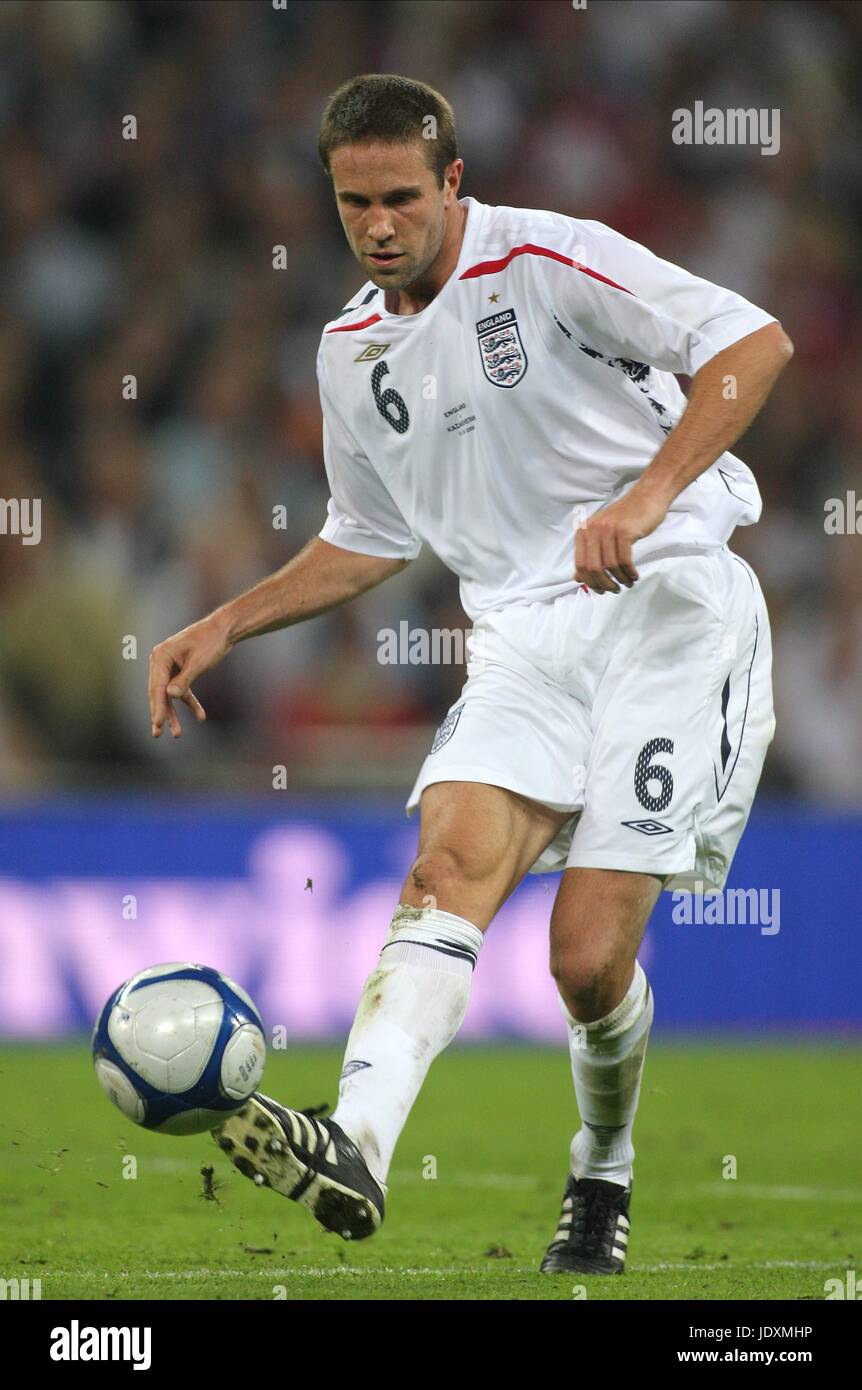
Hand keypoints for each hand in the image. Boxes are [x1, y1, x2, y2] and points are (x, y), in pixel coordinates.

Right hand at [148, 613, 231, 737]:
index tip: (158, 723)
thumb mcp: (199, 663)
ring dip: (174, 713)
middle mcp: (160, 661)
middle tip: (157, 734)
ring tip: (177, 734)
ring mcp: (169, 666)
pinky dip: (190, 703)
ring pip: (169, 694)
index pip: (157, 686)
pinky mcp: (180, 670)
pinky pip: (182, 690)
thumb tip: (169, 696)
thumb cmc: (211, 642)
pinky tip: (201, 716)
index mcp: (161, 656)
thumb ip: (184, 680)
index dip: (157, 707)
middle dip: (160, 713)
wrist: (224, 629)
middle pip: (158, 692)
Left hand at [574, 486, 669, 594]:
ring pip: (610, 566)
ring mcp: (608, 529)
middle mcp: (592, 529)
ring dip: (620, 579)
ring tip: (628, 583)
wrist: (647, 496)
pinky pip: (624, 560)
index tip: (600, 589)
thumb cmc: (626, 517)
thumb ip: (589, 554)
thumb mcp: (603, 533)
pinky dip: (629, 572)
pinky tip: (635, 575)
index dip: (589, 582)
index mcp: (584, 531)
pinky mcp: (625, 531)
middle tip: (614, 590)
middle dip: (604, 584)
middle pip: (592, 568)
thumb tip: (577, 578)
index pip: (580, 565)